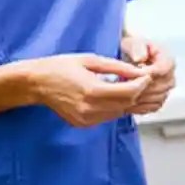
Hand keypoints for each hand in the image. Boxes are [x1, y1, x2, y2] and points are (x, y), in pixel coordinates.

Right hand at [25, 53, 149, 126]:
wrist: (37, 83)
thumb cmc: (60, 67)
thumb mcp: (90, 60)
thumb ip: (117, 67)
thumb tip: (138, 71)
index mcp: (92, 91)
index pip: (128, 92)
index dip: (142, 84)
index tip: (147, 76)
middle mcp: (90, 109)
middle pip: (126, 104)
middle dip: (137, 92)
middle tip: (141, 80)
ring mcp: (86, 119)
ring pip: (119, 112)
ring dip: (127, 100)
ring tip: (127, 86)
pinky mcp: (83, 124)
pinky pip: (108, 117)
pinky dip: (115, 107)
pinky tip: (112, 96)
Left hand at [121, 33, 175, 114]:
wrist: (129, 59)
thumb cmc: (133, 49)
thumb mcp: (133, 42)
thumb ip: (137, 47)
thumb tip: (141, 58)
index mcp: (168, 60)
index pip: (162, 69)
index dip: (148, 73)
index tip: (133, 74)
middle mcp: (170, 76)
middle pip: (161, 86)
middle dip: (142, 86)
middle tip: (125, 84)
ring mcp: (166, 89)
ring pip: (157, 98)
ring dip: (141, 96)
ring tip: (126, 91)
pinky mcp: (159, 100)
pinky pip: (153, 107)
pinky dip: (142, 106)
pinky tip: (129, 101)